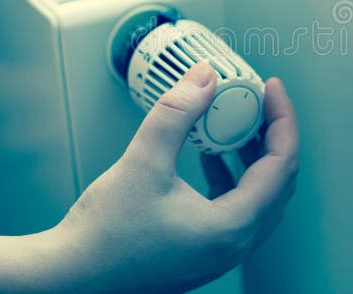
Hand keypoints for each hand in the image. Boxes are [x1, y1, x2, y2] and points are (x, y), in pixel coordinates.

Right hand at [53, 63, 299, 291]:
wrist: (70, 278)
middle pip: (276, 180)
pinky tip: (210, 155)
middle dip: (271, 134)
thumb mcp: (143, 161)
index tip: (272, 89)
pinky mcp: (202, 249)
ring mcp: (219, 251)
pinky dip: (231, 176)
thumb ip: (177, 113)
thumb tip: (205, 79)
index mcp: (232, 227)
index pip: (281, 164)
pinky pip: (235, 207)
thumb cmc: (103, 237)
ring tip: (238, 121)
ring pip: (257, 194)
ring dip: (252, 155)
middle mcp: (233, 244)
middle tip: (259, 100)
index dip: (282, 119)